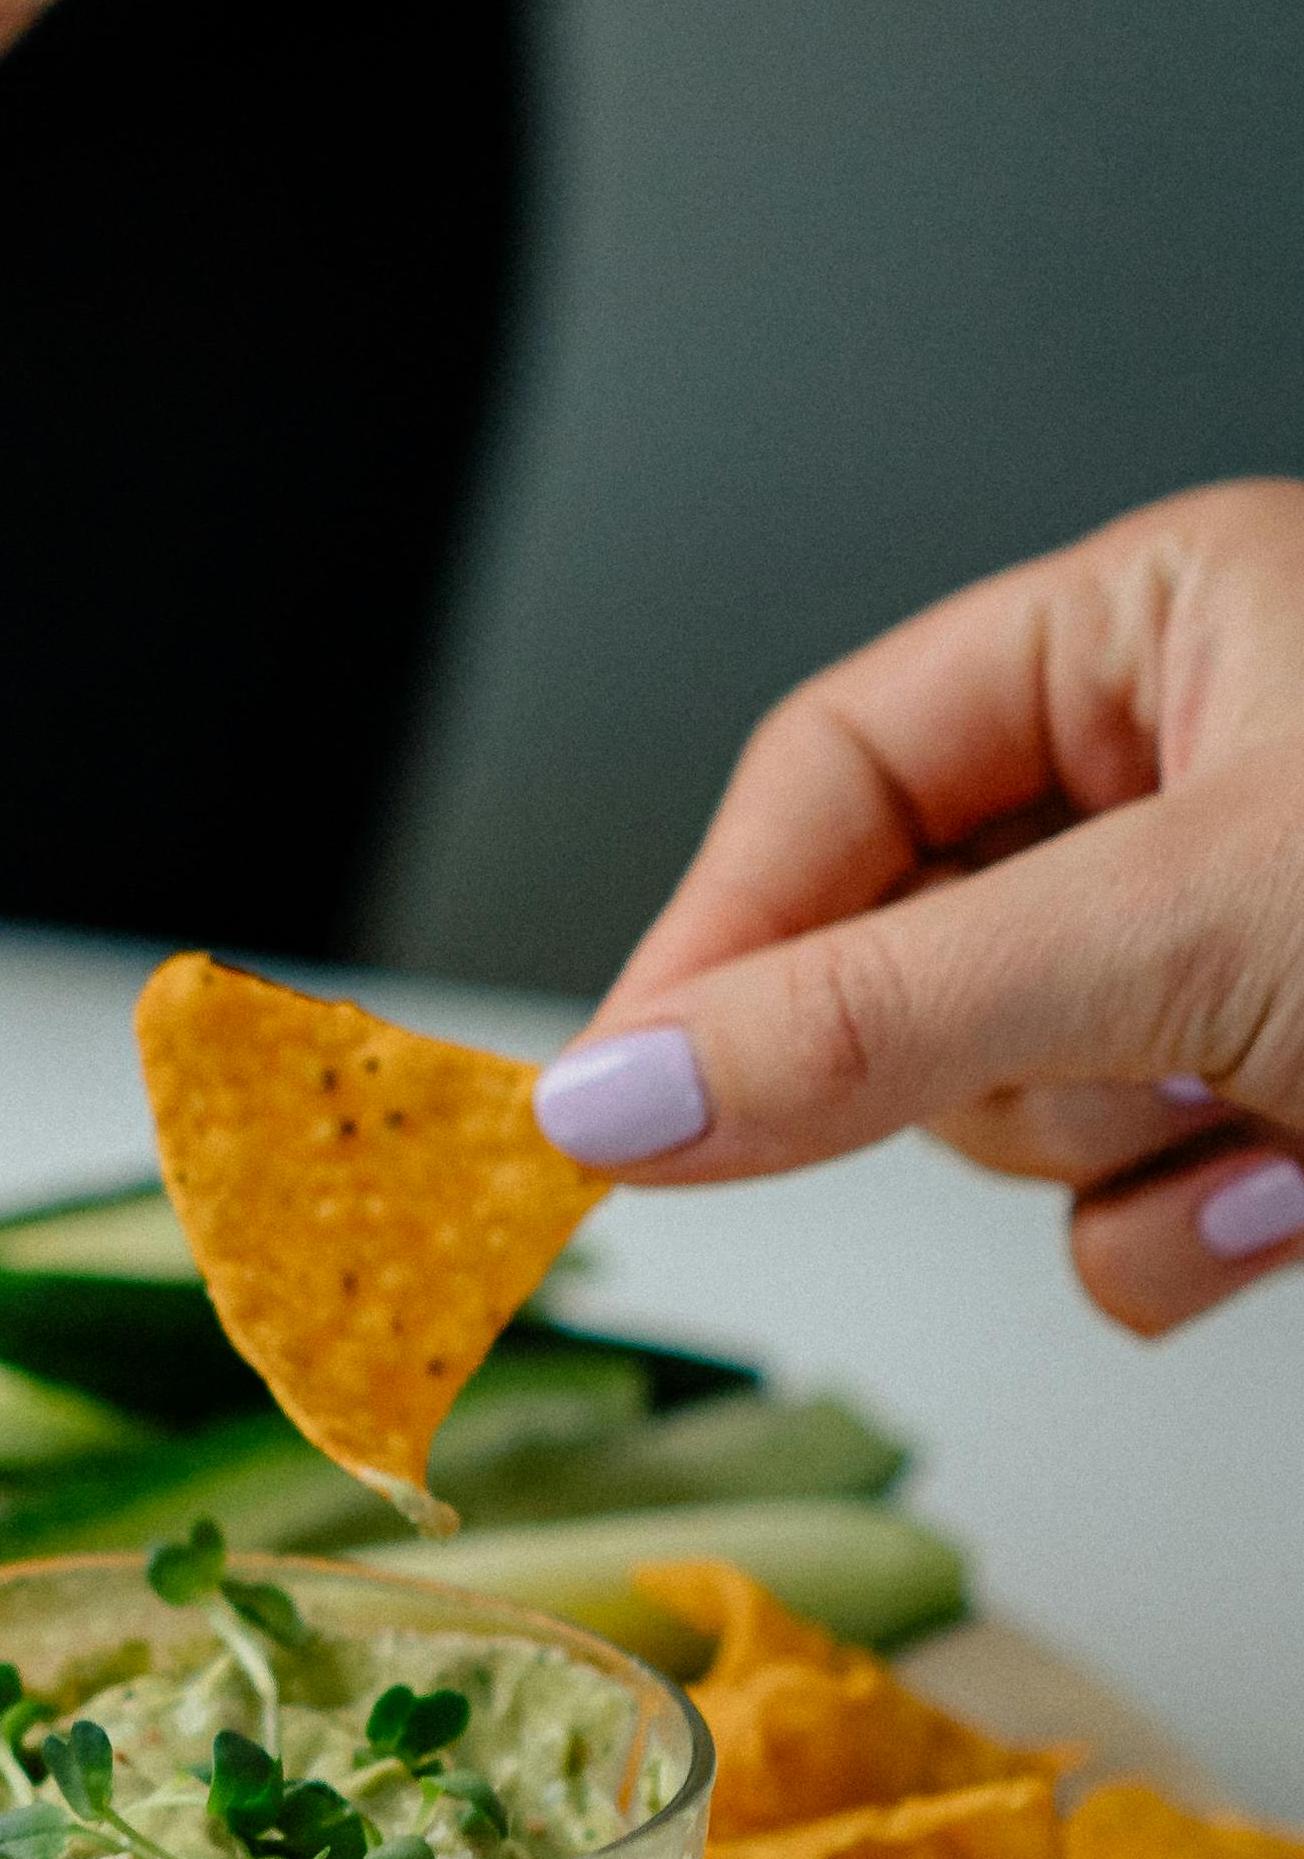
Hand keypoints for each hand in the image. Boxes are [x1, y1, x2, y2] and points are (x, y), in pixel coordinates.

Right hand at [527, 485, 1303, 1335]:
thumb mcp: (1185, 925)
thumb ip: (883, 1012)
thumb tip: (620, 1091)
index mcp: (1157, 628)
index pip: (833, 768)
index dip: (722, 934)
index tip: (627, 1096)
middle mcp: (1188, 775)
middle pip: (896, 960)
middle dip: (997, 1061)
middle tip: (1121, 1060)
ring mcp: (1233, 952)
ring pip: (1005, 1108)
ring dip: (1118, 1150)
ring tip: (1282, 1111)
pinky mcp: (1277, 1107)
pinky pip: (1114, 1213)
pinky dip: (1193, 1230)